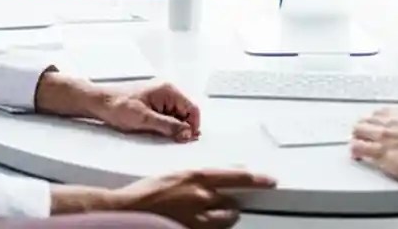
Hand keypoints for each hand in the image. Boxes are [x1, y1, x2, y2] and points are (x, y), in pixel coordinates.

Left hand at [97, 81, 201, 141]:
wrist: (100, 102)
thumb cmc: (118, 105)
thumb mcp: (144, 119)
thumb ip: (168, 126)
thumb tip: (187, 133)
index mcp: (168, 90)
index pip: (192, 109)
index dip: (193, 126)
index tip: (188, 139)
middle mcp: (167, 91)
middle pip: (186, 113)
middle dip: (182, 127)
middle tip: (172, 140)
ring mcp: (161, 97)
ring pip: (177, 116)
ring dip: (172, 127)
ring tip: (157, 132)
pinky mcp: (154, 103)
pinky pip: (167, 116)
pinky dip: (164, 125)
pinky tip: (154, 130)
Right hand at [113, 169, 276, 227]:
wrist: (127, 210)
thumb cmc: (145, 193)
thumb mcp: (175, 175)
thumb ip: (198, 178)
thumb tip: (215, 181)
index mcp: (196, 176)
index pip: (237, 177)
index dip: (257, 180)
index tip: (270, 180)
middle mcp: (201, 196)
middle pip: (232, 204)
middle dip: (228, 205)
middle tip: (217, 205)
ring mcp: (197, 218)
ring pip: (225, 220)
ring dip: (222, 218)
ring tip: (205, 216)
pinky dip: (209, 228)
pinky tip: (194, 223)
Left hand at [350, 108, 397, 185]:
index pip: (380, 112)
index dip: (373, 118)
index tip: (372, 123)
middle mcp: (390, 124)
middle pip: (366, 120)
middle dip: (362, 127)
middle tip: (361, 134)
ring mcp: (383, 138)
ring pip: (359, 131)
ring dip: (356, 137)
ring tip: (356, 144)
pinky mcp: (379, 153)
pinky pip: (359, 147)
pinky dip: (355, 150)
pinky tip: (356, 154)